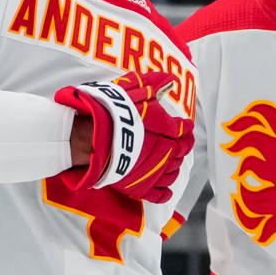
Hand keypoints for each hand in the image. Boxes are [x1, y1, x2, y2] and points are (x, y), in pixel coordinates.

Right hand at [54, 71, 193, 202]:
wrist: (90, 136)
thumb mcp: (131, 89)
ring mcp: (153, 171)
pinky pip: (159, 194)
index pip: (184, 130)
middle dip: (180, 148)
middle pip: (181, 152)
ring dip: (173, 167)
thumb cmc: (111, 111)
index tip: (183, 128)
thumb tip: (171, 80)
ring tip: (169, 164)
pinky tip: (165, 190)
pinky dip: (164, 193)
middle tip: (176, 145)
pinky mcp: (141, 186)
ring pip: (172, 172)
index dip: (184, 129)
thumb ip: (153, 83)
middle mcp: (165, 151)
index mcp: (165, 128)